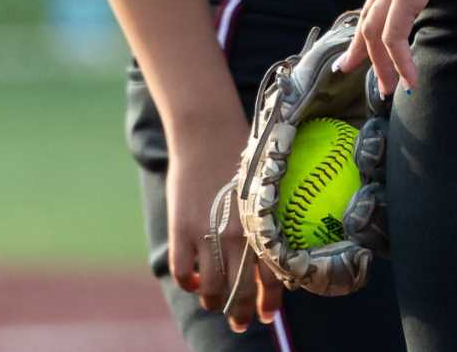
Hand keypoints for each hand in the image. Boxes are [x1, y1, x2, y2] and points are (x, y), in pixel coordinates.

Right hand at [164, 106, 279, 331]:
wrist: (207, 133)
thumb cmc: (241, 155)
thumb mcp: (264, 187)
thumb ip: (266, 221)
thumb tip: (275, 250)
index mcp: (263, 224)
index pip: (272, 275)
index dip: (269, 301)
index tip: (268, 316)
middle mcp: (238, 234)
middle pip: (240, 290)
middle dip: (240, 313)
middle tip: (240, 323)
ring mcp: (207, 234)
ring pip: (210, 289)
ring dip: (214, 302)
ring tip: (215, 303)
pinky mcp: (181, 229)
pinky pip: (183, 272)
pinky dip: (189, 282)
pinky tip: (194, 280)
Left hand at [341, 0, 456, 96]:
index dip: (378, 14)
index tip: (372, 34)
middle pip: (369, 15)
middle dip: (361, 45)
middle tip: (350, 68)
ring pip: (375, 32)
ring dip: (376, 61)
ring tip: (384, 89)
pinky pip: (393, 36)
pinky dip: (397, 61)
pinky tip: (407, 81)